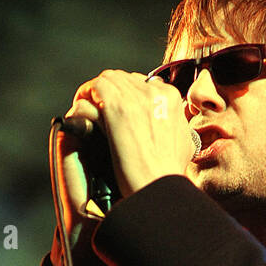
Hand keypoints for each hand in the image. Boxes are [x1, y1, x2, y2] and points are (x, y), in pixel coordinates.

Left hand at [63, 69, 194, 204]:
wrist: (160, 186)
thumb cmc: (169, 175)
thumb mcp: (183, 143)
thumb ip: (174, 125)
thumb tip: (167, 121)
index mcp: (171, 98)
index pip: (141, 84)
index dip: (126, 96)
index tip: (118, 112)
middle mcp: (155, 91)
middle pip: (123, 79)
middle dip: (109, 93)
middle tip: (99, 111)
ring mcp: (135, 97)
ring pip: (108, 80)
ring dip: (94, 93)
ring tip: (87, 110)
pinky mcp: (117, 107)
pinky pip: (94, 89)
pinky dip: (85, 97)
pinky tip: (82, 113)